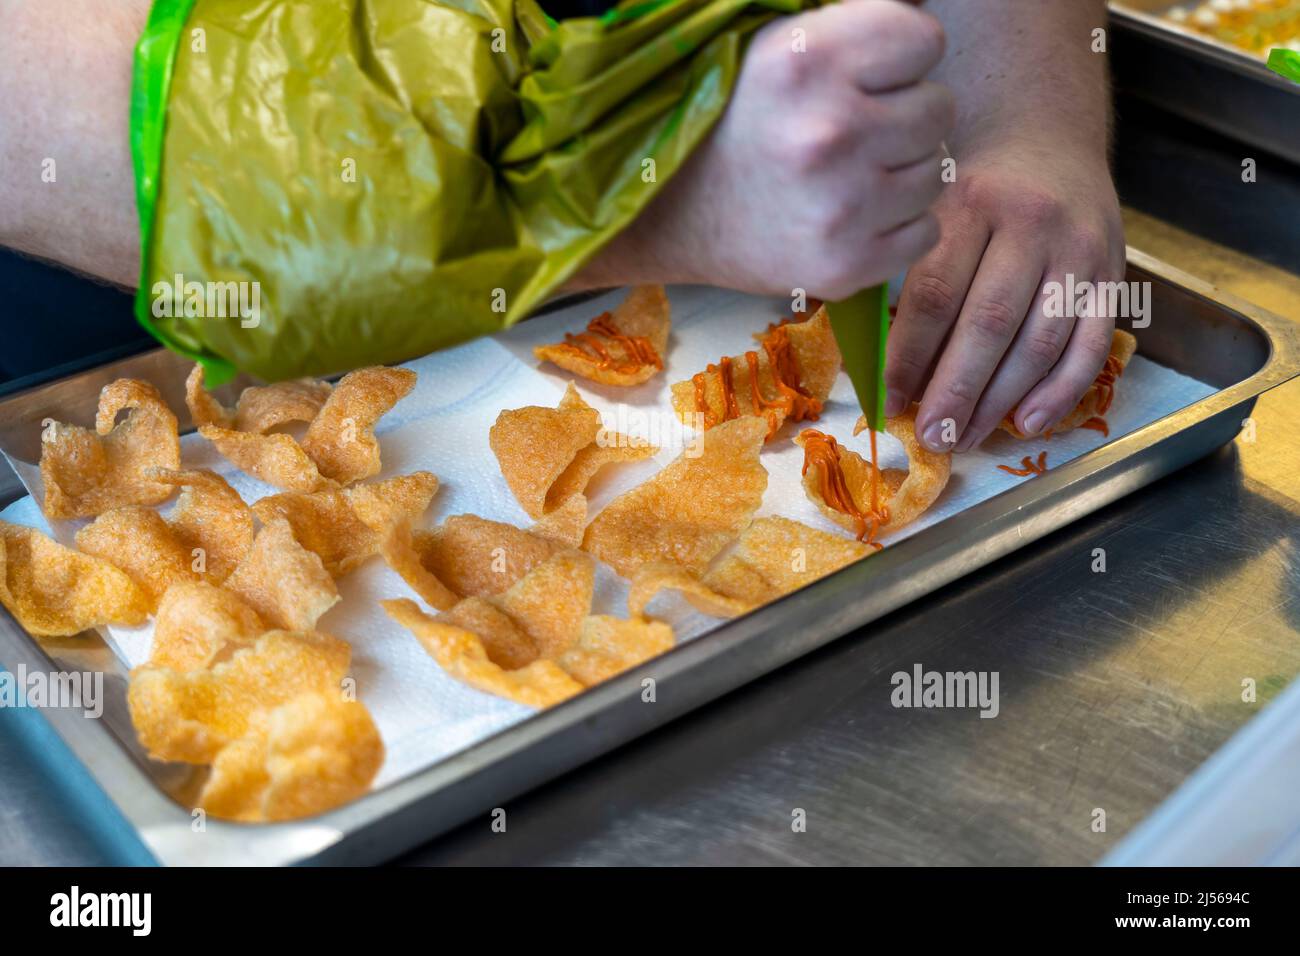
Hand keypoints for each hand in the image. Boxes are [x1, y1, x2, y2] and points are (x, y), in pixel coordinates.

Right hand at [582, 0, 953, 298]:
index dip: (899, 56)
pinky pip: (924, 230)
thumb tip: (925, 15)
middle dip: (904, 113)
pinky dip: (898, 225)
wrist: (668, 214)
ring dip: (901, 171)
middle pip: (939, 107)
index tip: (866, 77)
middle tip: (852, 130)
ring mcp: (843, 207)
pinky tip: (853, 215)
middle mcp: (829, 132)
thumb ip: (854, 28)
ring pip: (934, 172)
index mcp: (807, 62)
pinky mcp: (848, 264)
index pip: (924, 40)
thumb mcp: (775, 48)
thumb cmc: (731, 123)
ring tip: (847, 174)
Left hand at [886, 138, 1124, 451]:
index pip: (935, 295)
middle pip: (989, 324)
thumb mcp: (930, 208)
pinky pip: (1092, 344)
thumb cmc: (971, 186)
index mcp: (970, 204)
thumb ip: (907, 274)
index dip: (909, 357)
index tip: (888, 402)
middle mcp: (1031, 224)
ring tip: (966, 439)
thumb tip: (882, 368)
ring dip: (1001, 401)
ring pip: (1041, 341)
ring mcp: (1079, 250)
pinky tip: (1028, 423)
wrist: (1045, 135)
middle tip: (931, 438)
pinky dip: (1061, 391)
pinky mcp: (1113, 272)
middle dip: (956, 391)